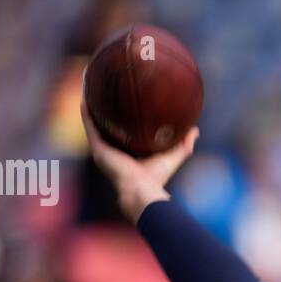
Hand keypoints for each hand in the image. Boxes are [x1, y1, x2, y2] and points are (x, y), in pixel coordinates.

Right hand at [81, 99, 198, 223]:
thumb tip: (195, 130)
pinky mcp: (98, 150)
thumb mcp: (173, 155)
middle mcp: (114, 152)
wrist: (141, 189)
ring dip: (92, 111)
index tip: (126, 106)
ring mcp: (104, 151)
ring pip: (95, 126)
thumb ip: (184, 144)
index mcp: (128, 154)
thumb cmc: (157, 178)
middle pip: (108, 128)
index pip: (125, 134)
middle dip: (106, 113)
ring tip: (91, 91)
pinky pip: (90, 129)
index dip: (124, 122)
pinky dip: (86, 115)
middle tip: (106, 93)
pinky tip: (85, 100)